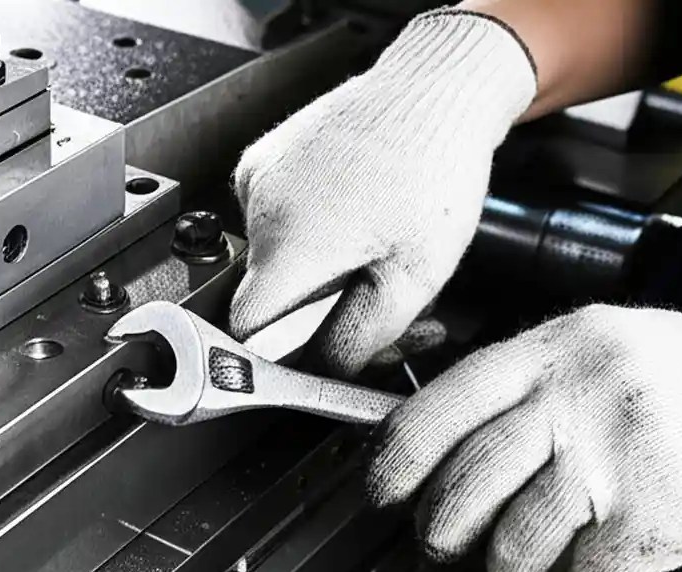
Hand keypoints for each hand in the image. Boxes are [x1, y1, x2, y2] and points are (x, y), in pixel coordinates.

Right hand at [229, 10, 535, 377]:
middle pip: (267, 295)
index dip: (278, 354)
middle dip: (320, 308)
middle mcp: (260, 210)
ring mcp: (257, 180)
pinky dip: (310, 229)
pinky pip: (273, 218)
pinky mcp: (263, 159)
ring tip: (373, 244)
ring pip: (274, 257)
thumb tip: (328, 372)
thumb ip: (361, 339)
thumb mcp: (416, 278)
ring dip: (320, 268)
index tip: (308, 354)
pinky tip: (352, 214)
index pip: (247, 330)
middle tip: (379, 297)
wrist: (435, 88)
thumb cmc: (434, 168)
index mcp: (289, 246)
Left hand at [367, 305, 681, 571]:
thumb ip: (531, 385)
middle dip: (442, 528)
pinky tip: (611, 561)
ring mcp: (618, 452)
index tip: (381, 487)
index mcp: (559, 346)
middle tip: (443, 542)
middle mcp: (581, 392)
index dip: (397, 456)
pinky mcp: (657, 512)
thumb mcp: (608, 350)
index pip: (445, 403)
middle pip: (468, 479)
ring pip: (517, 539)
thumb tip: (443, 442)